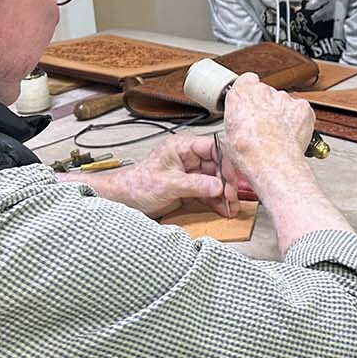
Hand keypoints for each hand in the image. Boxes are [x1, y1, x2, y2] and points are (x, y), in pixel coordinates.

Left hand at [96, 133, 228, 218]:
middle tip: (232, 197)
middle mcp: (190, 158)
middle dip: (227, 183)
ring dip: (225, 195)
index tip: (230, 179)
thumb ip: (195, 184)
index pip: (213, 147)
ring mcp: (191, 174)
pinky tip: (224, 210)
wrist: (125, 200)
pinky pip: (209, 193)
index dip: (225, 162)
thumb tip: (219, 186)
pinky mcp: (190, 188)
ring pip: (216, 181)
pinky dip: (217, 202)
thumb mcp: (168, 184)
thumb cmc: (138, 185)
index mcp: (183, 147)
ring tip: (231, 208)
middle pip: (218, 166)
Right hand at [222, 73, 316, 189]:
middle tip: (265, 127)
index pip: (246, 81)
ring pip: (284, 103)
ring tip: (278, 136)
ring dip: (282, 115)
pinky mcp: (302, 107)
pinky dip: (298, 121)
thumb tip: (237, 131)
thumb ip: (235, 123)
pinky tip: (291, 135)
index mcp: (241, 95)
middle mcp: (263, 91)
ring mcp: (284, 98)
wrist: (272, 161)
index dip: (250, 93)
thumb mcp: (227, 138)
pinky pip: (300, 111)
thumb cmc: (249, 153)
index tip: (250, 105)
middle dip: (267, 107)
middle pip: (266, 93)